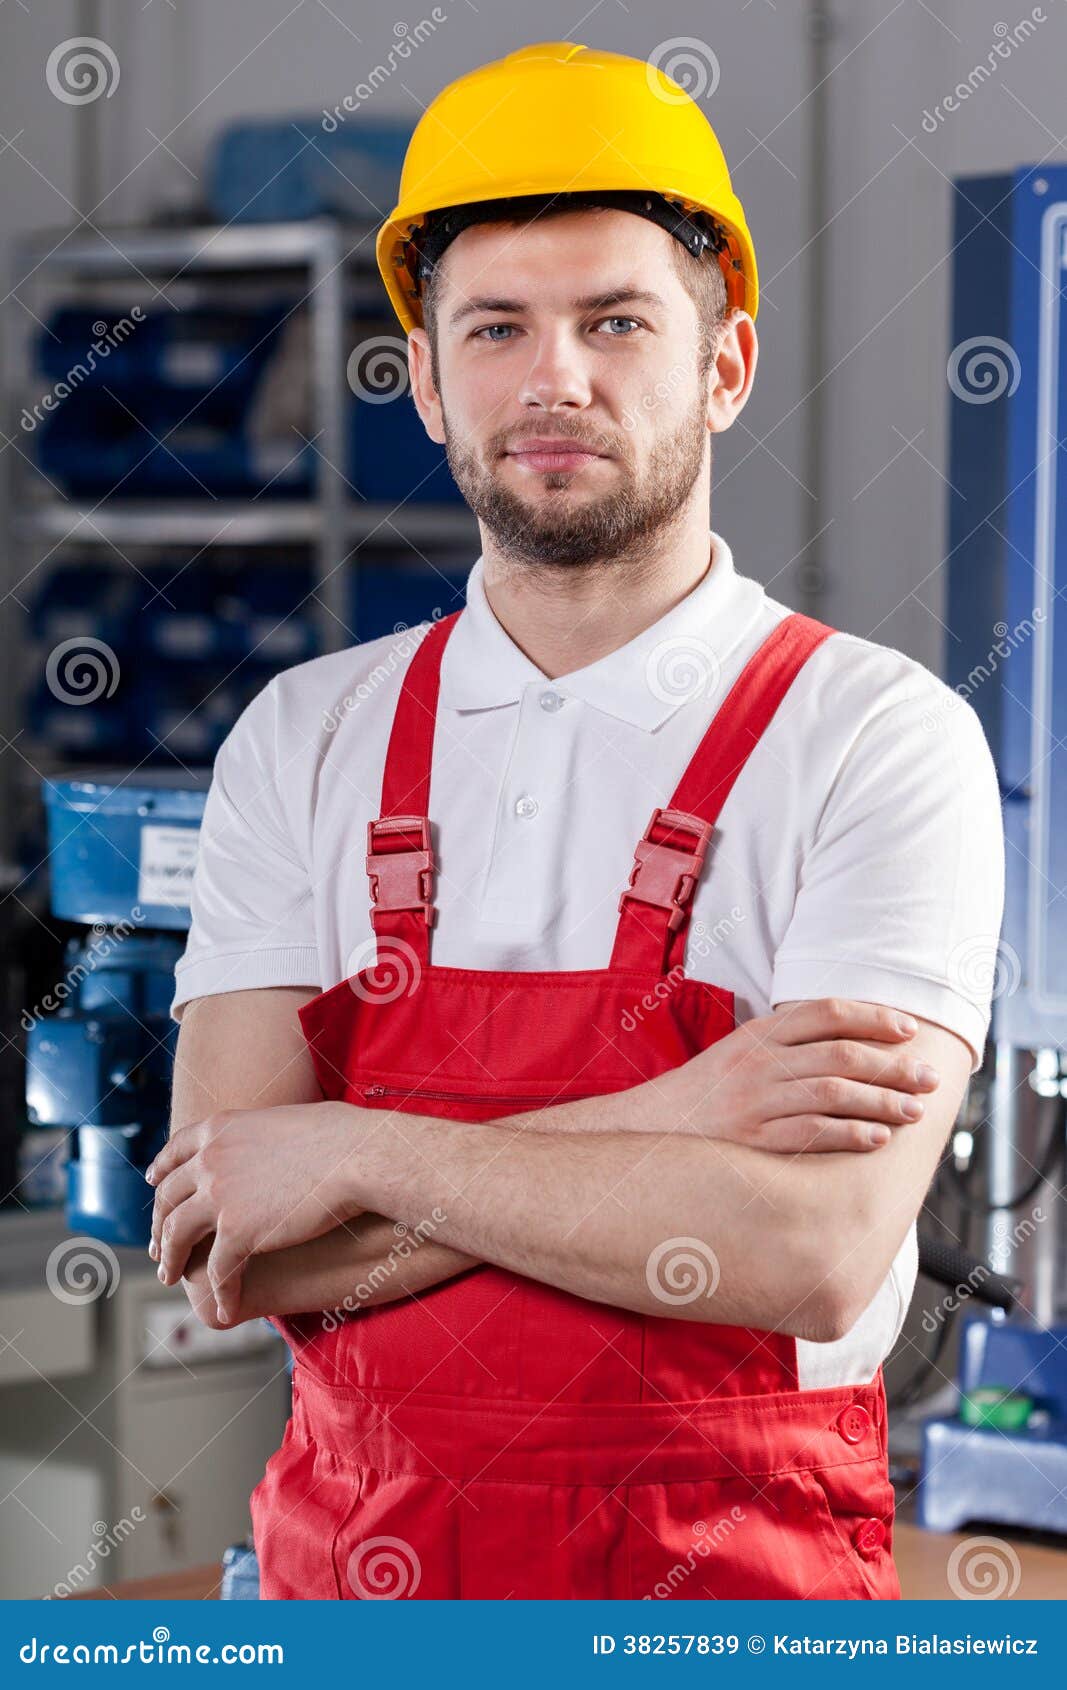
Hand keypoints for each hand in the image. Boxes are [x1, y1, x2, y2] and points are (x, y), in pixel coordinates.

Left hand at [145, 1101, 363, 1321]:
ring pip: (177, 1236)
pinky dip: (221, 1292)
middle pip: (168, 1197)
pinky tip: (225, 1308)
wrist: (354, 1156)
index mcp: (219, 1130)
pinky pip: (218, 1271)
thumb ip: (256, 1136)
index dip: (162, 1170)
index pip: (175, 1151)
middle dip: (160, 1224)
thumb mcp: (281, 1121)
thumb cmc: (337, 1135)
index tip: (154, 1183)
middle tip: (158, 1246)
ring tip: (171, 1278)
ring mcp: (219, 1197)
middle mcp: (209, 1161)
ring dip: (172, 1260)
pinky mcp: (237, 1232)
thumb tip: (264, 1146)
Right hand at [668, 997, 939, 1152]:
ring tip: (914, 1110)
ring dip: (882, 1101)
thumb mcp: (741, 1052)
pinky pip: (811, 1134)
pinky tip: (877, 1138)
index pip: (826, 1012)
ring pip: (832, 1093)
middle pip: (840, 1054)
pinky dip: (849, 1134)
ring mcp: (755, 1101)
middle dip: (893, 1065)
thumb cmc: (709, 1092)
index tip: (909, 1030)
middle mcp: (758, 1063)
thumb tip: (854, 1039)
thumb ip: (788, 1042)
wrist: (652, 1129)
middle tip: (928, 1077)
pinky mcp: (753, 1140)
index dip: (873, 1018)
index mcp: (759, 1034)